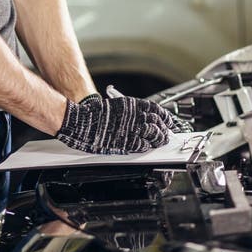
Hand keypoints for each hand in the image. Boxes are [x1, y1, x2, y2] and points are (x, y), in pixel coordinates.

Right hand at [57, 93, 177, 153]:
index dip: (165, 117)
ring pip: (154, 134)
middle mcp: (135, 115)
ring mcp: (132, 129)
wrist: (82, 122)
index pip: (156, 110)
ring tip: (161, 141)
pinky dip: (147, 146)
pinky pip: (143, 145)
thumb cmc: (96, 114)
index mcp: (133, 105)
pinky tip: (147, 147)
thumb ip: (132, 111)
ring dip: (159, 139)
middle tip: (167, 134)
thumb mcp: (117, 106)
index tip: (169, 121)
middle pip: (157, 123)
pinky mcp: (127, 142)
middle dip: (164, 129)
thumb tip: (144, 117)